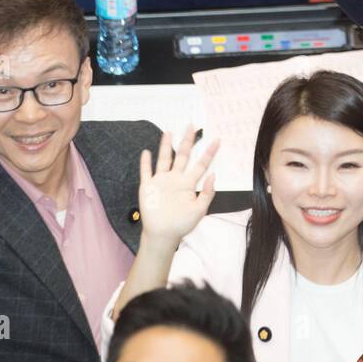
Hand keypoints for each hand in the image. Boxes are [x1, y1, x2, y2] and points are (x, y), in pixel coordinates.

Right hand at [138, 128, 218, 246]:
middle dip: (188, 142)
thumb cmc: (182, 224)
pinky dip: (145, 163)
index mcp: (189, 184)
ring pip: (164, 159)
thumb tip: (213, 175)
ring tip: (169, 132)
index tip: (217, 140)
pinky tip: (146, 152)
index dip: (209, 153)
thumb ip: (207, 193)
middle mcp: (176, 179)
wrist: (163, 235)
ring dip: (166, 146)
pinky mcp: (148, 187)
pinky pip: (146, 172)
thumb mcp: (200, 210)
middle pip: (183, 156)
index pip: (201, 165)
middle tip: (192, 126)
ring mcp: (161, 182)